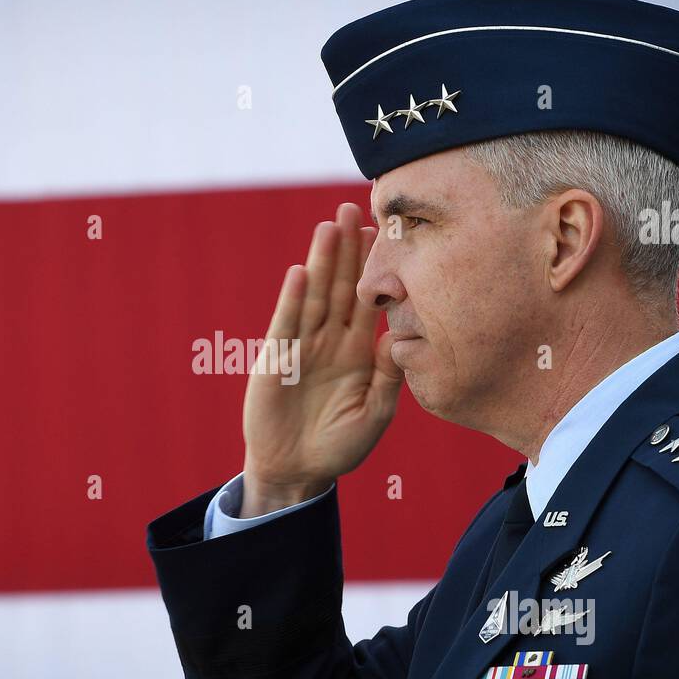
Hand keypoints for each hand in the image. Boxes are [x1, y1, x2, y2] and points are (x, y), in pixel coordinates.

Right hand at [240, 202, 403, 516]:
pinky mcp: (276, 358)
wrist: (295, 470)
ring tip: (328, 226)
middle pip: (340, 286)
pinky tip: (300, 273)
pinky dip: (293, 300)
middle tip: (354, 208)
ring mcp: (302, 346)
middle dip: (347, 249)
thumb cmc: (338, 446)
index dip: (375, 269)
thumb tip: (402, 338)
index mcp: (358, 351)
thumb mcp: (375, 414)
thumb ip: (388, 377)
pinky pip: (287, 324)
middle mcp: (331, 340)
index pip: (369, 301)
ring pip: (314, 296)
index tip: (386, 234)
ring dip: (320, 261)